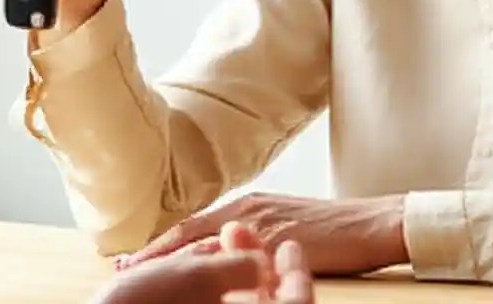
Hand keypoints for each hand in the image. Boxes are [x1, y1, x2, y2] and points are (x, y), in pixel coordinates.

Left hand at [126, 194, 408, 276]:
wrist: (371, 222)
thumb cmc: (334, 226)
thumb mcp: (284, 221)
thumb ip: (252, 232)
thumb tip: (227, 250)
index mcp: (247, 205)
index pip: (193, 226)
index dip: (160, 243)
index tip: (130, 257)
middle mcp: (248, 212)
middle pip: (189, 234)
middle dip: (154, 253)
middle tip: (121, 269)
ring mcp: (261, 227)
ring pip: (205, 247)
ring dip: (172, 263)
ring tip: (141, 278)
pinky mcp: (278, 243)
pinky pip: (235, 264)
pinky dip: (209, 273)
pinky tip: (191, 287)